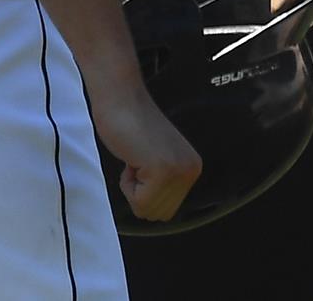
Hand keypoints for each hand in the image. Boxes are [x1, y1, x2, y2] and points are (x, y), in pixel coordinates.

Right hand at [89, 82, 201, 222]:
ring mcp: (178, 170)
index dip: (145, 190)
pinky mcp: (161, 170)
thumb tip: (157, 208)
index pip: (167, 209)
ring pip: (147, 210)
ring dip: (132, 188)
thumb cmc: (129, 123)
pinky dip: (126, 184)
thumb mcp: (156, 158)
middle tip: (137, 160)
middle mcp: (190, 170)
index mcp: (192, 168)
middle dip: (139, 192)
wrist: (119, 98)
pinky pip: (137, 201)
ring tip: (135, 158)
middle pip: (158, 213)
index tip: (142, 162)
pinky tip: (131, 158)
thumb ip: (163, 181)